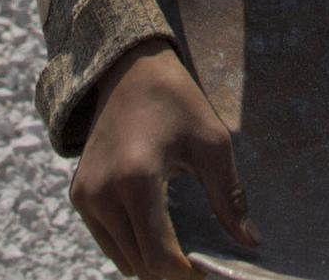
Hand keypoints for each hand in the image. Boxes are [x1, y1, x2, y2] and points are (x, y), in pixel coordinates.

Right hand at [70, 41, 254, 278]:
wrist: (129, 69)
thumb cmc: (176, 101)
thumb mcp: (212, 143)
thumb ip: (229, 197)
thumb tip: (250, 242)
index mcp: (136, 180)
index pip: (158, 257)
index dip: (186, 274)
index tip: (210, 271)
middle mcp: (102, 193)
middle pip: (139, 264)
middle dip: (172, 270)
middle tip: (201, 263)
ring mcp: (85, 196)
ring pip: (122, 257)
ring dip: (151, 261)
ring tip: (183, 248)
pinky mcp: (78, 194)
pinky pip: (108, 239)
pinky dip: (132, 245)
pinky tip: (159, 231)